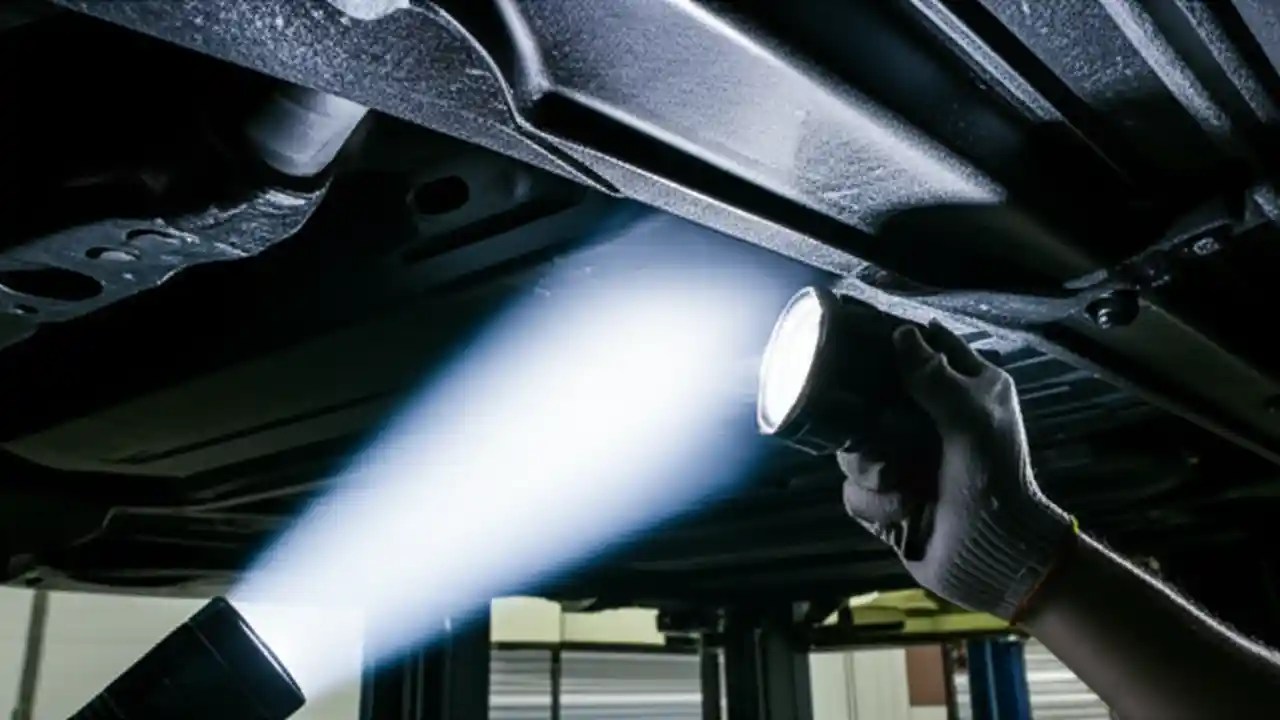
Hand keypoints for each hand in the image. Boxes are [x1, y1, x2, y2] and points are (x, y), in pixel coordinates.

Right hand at [839, 321, 1073, 619]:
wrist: (992, 557)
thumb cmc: (994, 483)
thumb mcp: (970, 421)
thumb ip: (935, 377)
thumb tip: (901, 333)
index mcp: (963, 391)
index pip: (924, 347)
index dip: (896, 342)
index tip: (865, 345)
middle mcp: (930, 421)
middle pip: (871, 399)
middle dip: (869, 424)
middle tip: (882, 434)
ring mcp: (905, 460)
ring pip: (855, 448)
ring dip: (873, 470)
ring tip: (902, 485)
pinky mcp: (886, 499)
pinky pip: (853, 490)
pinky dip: (875, 503)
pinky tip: (903, 511)